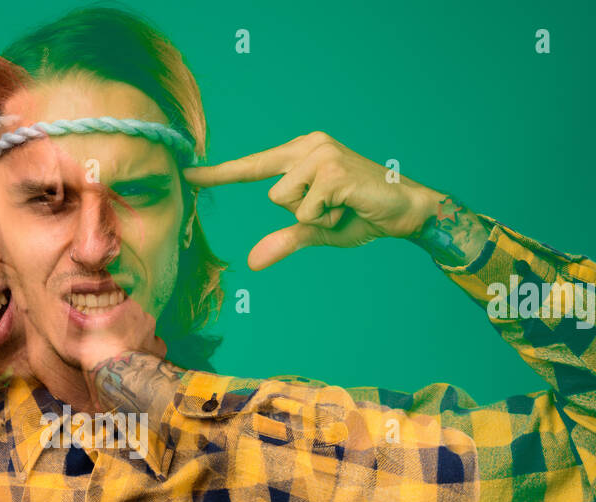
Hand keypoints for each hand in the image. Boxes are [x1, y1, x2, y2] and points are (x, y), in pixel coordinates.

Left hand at [184, 132, 442, 268]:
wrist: (407, 210)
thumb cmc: (361, 215)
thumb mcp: (316, 229)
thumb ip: (284, 240)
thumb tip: (252, 262)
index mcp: (302, 153)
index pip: (252, 166)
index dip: (219, 173)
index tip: (188, 174)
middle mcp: (310, 145)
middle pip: (273, 193)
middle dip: (302, 212)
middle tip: (336, 208)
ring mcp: (321, 154)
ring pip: (287, 201)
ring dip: (315, 215)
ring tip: (343, 206)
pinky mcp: (332, 170)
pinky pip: (307, 210)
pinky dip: (328, 218)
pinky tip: (351, 206)